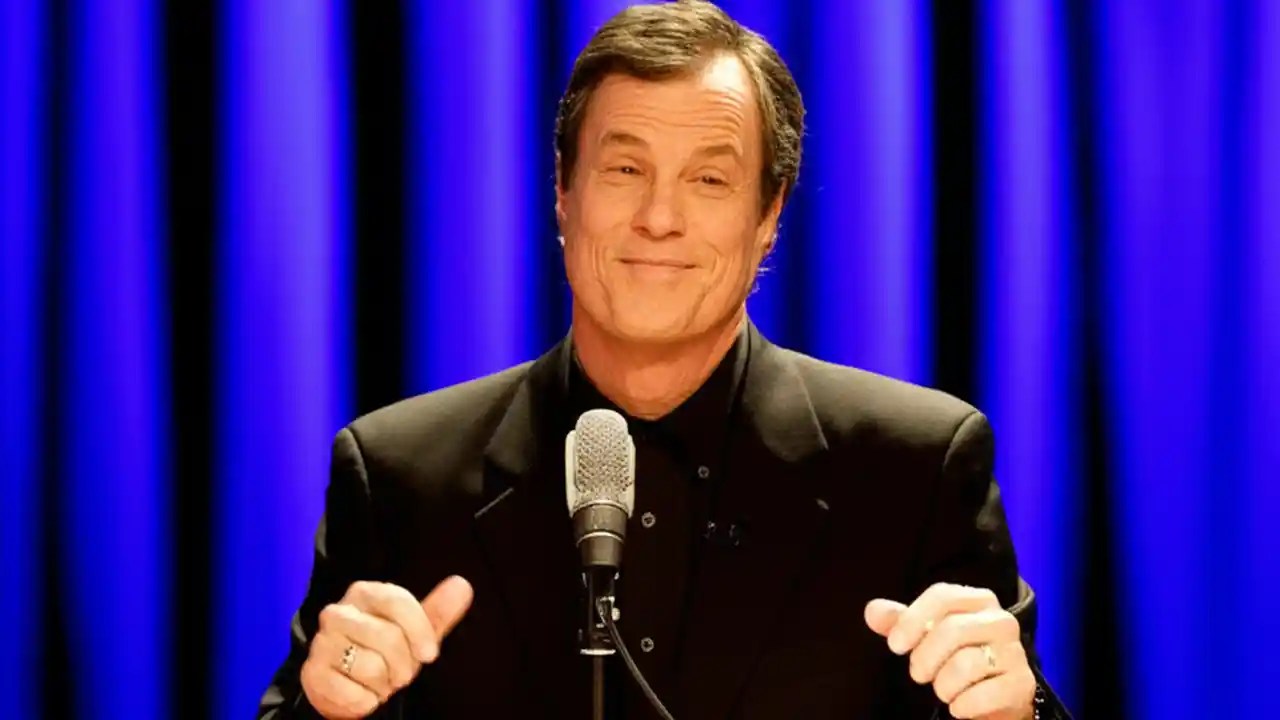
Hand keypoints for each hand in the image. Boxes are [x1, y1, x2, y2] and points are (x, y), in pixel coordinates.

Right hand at [301, 576, 473, 718]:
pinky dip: (365, 701)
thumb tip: (462, 585)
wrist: (349, 687)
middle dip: (403, 665)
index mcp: (366, 593)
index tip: (430, 654)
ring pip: (370, 667)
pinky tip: (362, 695)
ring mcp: (321, 642)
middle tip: (399, 673)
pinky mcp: (312, 673)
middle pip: (388, 637)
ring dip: (383, 685)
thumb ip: (438, 611)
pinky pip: (352, 693)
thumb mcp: (417, 632)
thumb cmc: (387, 653)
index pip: (398, 602)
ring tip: (379, 682)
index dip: (420, 632)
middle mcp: (338, 612)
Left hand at [865, 583, 1034, 719]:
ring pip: (964, 665)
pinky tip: (960, 705)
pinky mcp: (1021, 684)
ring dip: (943, 686)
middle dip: (925, 659)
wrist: (996, 697)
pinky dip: (961, 706)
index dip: (912, 620)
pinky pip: (981, 696)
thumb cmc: (956, 657)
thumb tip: (873, 610)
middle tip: (920, 674)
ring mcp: (1015, 652)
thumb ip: (898, 622)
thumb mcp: (925, 636)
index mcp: (977, 600)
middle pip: (951, 630)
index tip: (895, 645)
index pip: (942, 596)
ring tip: (944, 689)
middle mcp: (1001, 620)